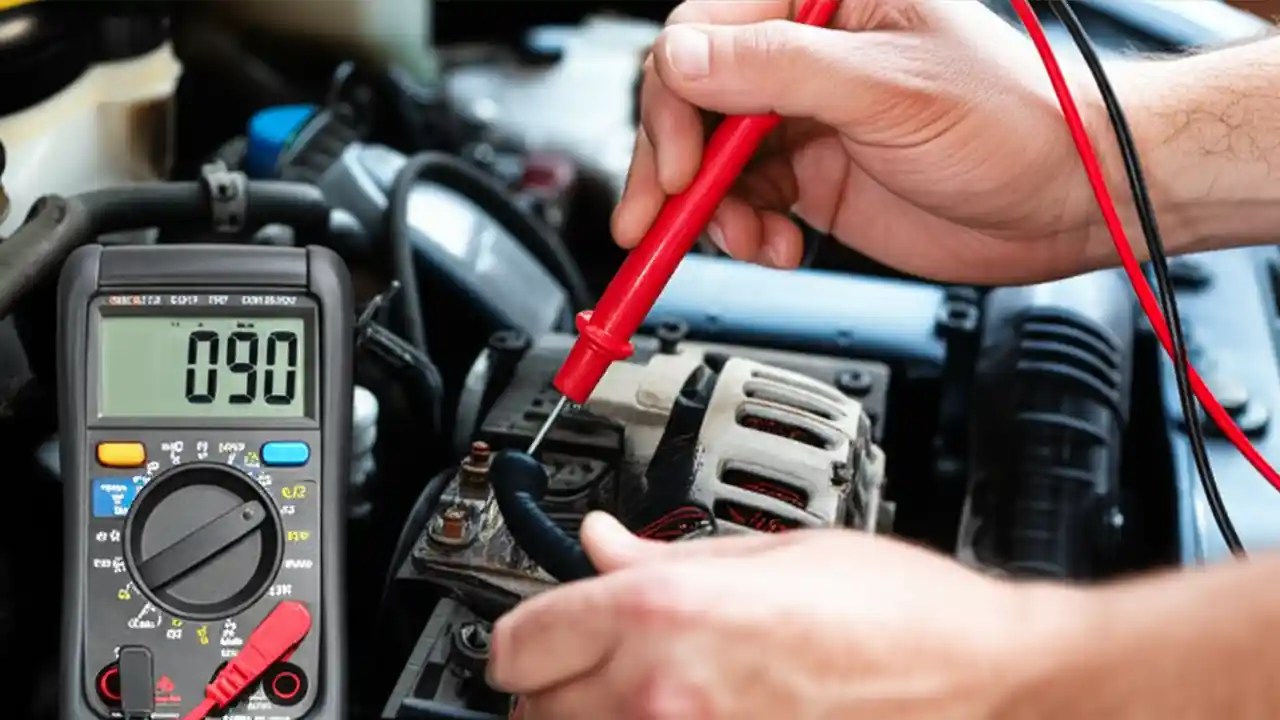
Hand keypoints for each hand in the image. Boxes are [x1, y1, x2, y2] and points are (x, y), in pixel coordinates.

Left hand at [488, 512, 1078, 718]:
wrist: (981, 679)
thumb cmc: (897, 611)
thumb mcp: (773, 552)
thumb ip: (663, 556)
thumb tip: (600, 545)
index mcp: (662, 613)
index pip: (518, 641)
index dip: (524, 633)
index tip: (539, 631)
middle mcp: (657, 694)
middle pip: (531, 705)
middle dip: (554, 680)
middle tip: (599, 658)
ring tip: (648, 694)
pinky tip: (686, 715)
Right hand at [614, 0, 1119, 283]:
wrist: (1065, 201)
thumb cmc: (1014, 121)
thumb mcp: (889, 89)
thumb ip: (778, 71)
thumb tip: (683, 61)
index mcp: (821, 1)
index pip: (706, 32)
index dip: (678, 100)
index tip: (680, 164)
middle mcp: (803, 54)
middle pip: (693, 99)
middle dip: (675, 165)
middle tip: (661, 218)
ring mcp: (803, 117)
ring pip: (710, 160)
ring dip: (712, 211)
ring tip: (749, 240)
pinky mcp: (810, 174)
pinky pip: (744, 202)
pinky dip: (746, 233)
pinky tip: (777, 246)